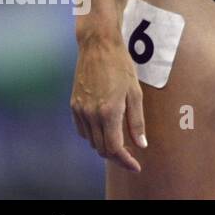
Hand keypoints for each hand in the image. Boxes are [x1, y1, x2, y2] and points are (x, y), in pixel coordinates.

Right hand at [71, 34, 147, 172]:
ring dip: (105, 146)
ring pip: (91, 141)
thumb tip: (141, 144)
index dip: (125, 161)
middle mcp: (91, 114)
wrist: (98, 47)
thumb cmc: (121, 67)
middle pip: (102, 148)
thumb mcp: (135, 93)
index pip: (115, 148)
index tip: (135, 167)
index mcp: (109, 112)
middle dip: (117, 156)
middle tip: (131, 156)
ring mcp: (80, 110)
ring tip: (120, 143)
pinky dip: (94, 135)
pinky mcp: (73, 106)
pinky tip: (105, 129)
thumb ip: (137, 121)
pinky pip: (83, 130)